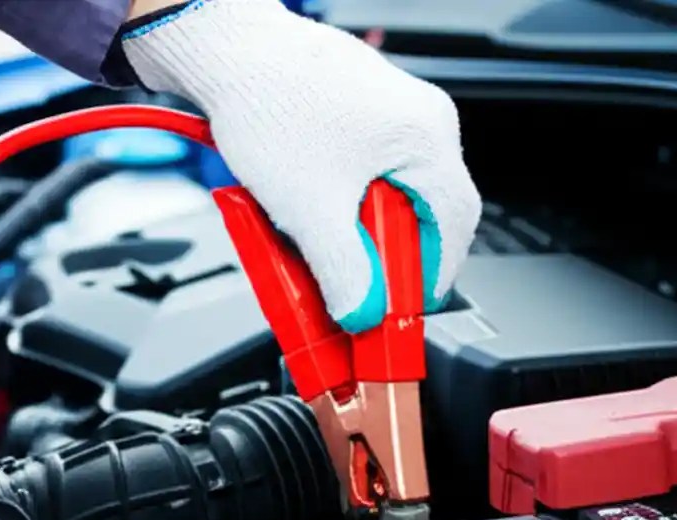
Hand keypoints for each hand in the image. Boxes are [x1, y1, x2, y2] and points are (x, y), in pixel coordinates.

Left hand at [120, 0, 481, 332]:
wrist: (222, 51)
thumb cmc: (268, 99)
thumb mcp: (311, 211)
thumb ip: (344, 274)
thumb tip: (361, 311)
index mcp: (427, 137)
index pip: (455, 224)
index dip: (433, 275)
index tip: (406, 306)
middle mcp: (419, 117)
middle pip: (425, 208)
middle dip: (392, 254)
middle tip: (364, 286)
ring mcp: (390, 108)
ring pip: (393, 189)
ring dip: (363, 228)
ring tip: (327, 247)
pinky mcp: (357, 108)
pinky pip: (368, 167)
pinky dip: (346, 200)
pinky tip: (313, 215)